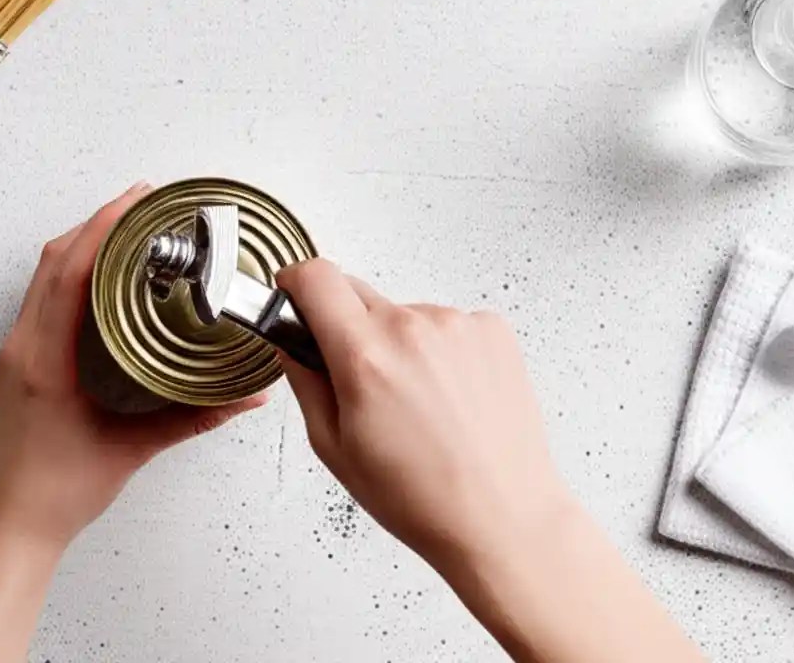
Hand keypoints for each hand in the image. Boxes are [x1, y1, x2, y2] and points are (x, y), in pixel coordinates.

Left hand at [0, 182, 266, 550]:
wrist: (14, 526)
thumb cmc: (60, 493)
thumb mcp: (136, 449)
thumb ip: (195, 417)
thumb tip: (247, 395)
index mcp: (45, 360)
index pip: (71, 272)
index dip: (104, 227)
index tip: (139, 200)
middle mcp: (24, 346)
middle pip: (54, 259)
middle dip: (99, 222)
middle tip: (145, 202)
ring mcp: (18, 352)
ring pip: (45, 275)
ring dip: (84, 243)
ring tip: (130, 227)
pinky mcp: (22, 361)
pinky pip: (43, 297)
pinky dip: (72, 271)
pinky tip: (105, 274)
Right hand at [276, 260, 702, 662]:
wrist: (501, 516)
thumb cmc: (420, 497)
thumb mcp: (335, 449)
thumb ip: (306, 382)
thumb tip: (292, 342)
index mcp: (365, 357)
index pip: (316, 276)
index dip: (297, 286)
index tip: (297, 302)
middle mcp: (413, 328)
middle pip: (359, 295)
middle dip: (349, 330)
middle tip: (365, 387)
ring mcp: (458, 325)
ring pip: (405, 315)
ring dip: (401, 345)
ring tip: (421, 407)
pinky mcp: (493, 330)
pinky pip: (447, 325)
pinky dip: (442, 351)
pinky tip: (452, 399)